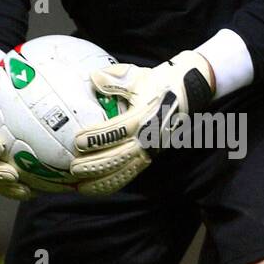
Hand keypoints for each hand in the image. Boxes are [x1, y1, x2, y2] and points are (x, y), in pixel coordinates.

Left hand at [70, 50, 214, 195]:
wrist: (189, 91)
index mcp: (145, 117)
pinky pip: (130, 173)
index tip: (78, 141)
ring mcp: (152, 149)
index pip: (119, 130)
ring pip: (125, 171)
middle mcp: (149, 137)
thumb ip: (116, 78)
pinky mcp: (152, 155)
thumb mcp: (138, 75)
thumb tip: (93, 77)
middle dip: (95, 165)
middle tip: (74, 169)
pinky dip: (112, 183)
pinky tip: (95, 188)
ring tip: (80, 187)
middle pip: (120, 157)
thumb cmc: (160, 81)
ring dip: (102, 181)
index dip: (98, 137)